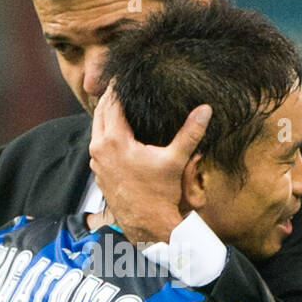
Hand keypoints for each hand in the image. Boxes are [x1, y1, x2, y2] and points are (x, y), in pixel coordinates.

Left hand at [89, 83, 210, 242]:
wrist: (148, 226)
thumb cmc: (160, 194)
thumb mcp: (176, 160)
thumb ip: (190, 132)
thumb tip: (206, 109)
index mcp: (114, 141)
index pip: (111, 102)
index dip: (118, 87)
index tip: (124, 76)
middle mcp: (99, 149)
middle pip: (99, 112)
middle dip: (110, 97)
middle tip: (121, 86)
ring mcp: (96, 163)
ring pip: (96, 129)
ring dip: (106, 116)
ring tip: (121, 105)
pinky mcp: (98, 173)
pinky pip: (97, 145)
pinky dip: (105, 134)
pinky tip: (120, 133)